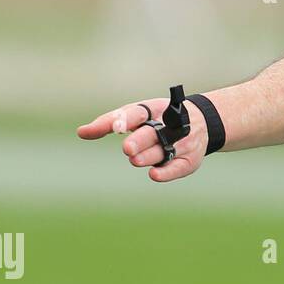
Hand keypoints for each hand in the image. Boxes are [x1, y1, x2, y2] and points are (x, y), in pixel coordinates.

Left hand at [76, 97, 208, 181]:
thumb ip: (109, 123)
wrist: (202, 121)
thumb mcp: (137, 115)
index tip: (115, 128)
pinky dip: (167, 172)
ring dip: (149, 156)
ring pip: (164, 151)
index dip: (127, 120)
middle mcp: (170, 125)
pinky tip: (154, 174)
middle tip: (127, 148)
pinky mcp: (190, 159)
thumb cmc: (159, 119)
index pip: (139, 112)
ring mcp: (182, 142)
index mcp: (155, 110)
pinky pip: (178, 167)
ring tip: (135, 160)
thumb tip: (81, 132)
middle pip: (153, 133)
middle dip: (141, 140)